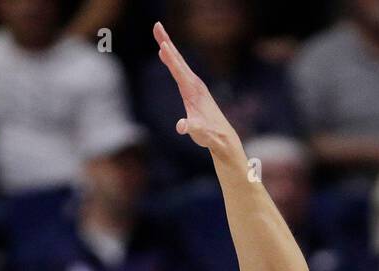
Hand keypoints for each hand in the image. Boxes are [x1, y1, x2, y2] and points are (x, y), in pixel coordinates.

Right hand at [154, 21, 239, 152]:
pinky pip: (179, 69)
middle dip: (167, 41)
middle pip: (178, 59)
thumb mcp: (199, 133)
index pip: (179, 70)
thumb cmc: (210, 135)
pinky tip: (166, 54)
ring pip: (179, 62)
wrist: (222, 137)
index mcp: (193, 90)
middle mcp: (194, 83)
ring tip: (159, 34)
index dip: (170, 57)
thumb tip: (181, 127)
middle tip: (157, 25)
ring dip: (168, 47)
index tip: (162, 43)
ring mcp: (194, 85)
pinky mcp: (193, 89)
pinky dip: (171, 59)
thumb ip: (190, 128)